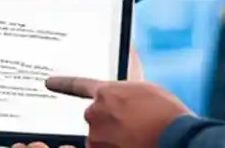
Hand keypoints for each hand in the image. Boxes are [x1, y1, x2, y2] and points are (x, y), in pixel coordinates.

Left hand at [41, 76, 190, 147]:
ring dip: (114, 142)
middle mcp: (96, 111)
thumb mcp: (147, 93)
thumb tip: (123, 104)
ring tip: (139, 140)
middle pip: (97, 120)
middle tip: (135, 130)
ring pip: (100, 141)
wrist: (175, 136)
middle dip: (111, 126)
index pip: (79, 85)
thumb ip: (126, 96)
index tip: (49, 82)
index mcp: (108, 92)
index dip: (63, 84)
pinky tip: (134, 146)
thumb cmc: (168, 115)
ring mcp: (96, 135)